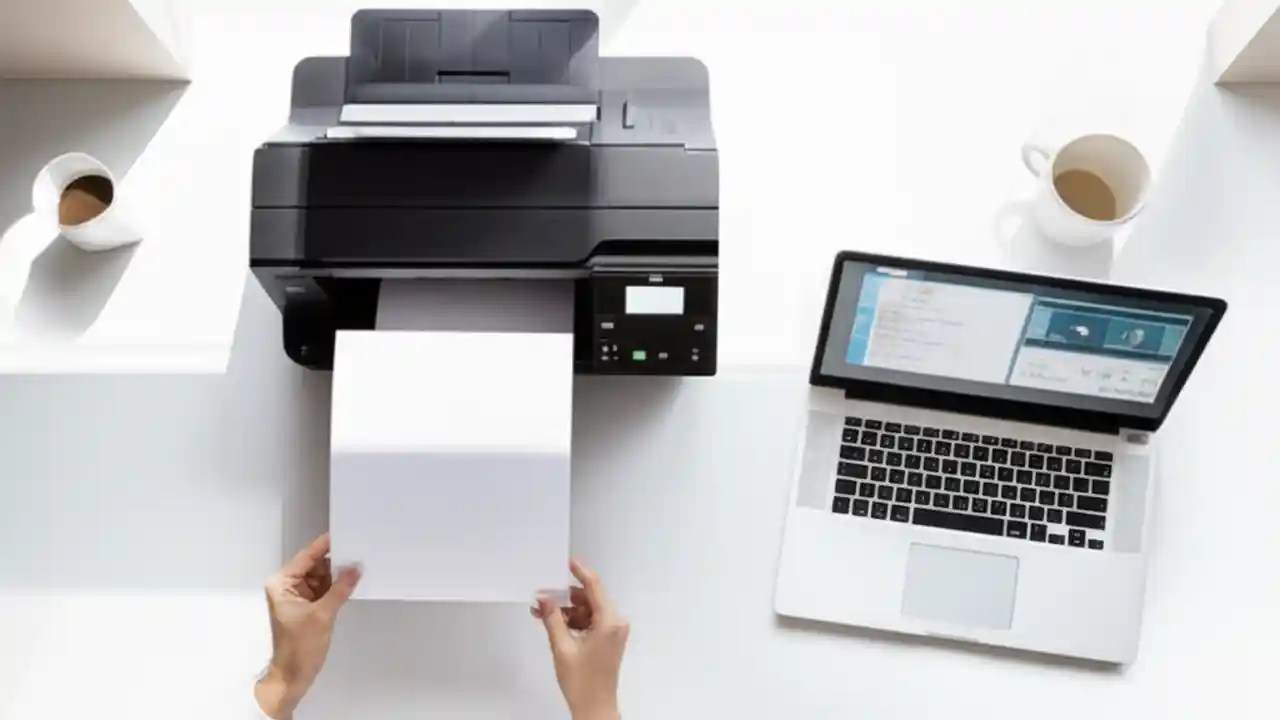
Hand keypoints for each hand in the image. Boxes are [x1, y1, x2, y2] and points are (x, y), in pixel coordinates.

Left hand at [255, 534, 360, 719]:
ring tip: (358, 565)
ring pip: (321, 576)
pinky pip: (324, 589)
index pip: (307, 556)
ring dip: (337, 574)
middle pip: (315, 565)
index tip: (344, 533)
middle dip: (335, 561)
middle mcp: (287, 586)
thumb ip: (341, 588)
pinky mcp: (307, 606)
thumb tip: (356, 567)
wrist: (293, 675)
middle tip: (358, 550)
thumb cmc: (300, 647)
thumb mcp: (323, 614)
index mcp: (282, 583)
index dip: (325, 545)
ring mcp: (297, 596)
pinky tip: (351, 581)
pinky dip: (336, 586)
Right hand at [532, 559, 628, 719]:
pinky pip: (590, 621)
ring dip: (567, 611)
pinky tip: (555, 624)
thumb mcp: (562, 647)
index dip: (580, 571)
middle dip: (565, 598)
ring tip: (544, 614)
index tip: (568, 562)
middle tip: (544, 598)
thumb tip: (545, 598)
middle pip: (589, 598)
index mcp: (609, 622)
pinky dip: (573, 621)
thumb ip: (552, 618)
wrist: (594, 707)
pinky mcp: (608, 638)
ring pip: (588, 610)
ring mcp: (613, 631)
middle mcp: (616, 623)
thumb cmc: (584, 683)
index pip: (594, 586)